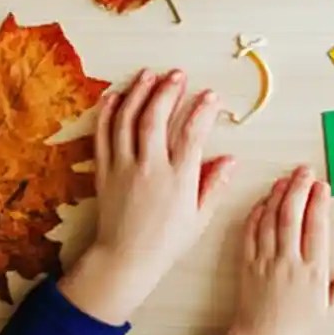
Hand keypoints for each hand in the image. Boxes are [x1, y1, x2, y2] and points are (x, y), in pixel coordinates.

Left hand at [58, 69, 235, 324]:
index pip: (193, 134)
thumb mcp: (199, 217)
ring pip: (127, 121)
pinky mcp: (104, 171)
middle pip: (156, 119)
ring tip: (148, 74)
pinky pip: (103, 135)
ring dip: (138, 93)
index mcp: (178, 179)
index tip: (211, 95)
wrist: (125, 259)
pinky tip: (114, 96)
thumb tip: (230, 159)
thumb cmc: (166, 241)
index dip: (203, 110)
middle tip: (178, 75)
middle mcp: (149, 168)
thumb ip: (214, 184)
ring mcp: (123, 167)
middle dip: (168, 91)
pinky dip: (107, 113)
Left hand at [210, 166, 333, 334]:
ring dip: (278, 195)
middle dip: (299, 187)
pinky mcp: (247, 263)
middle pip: (292, 215)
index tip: (323, 186)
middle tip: (304, 172)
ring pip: (270, 219)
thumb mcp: (329, 306)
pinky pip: (250, 231)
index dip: (319, 201)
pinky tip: (263, 201)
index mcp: (312, 271)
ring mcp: (266, 261)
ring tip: (285, 179)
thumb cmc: (295, 325)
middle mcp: (289, 262)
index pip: (316, 226)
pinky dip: (256, 213)